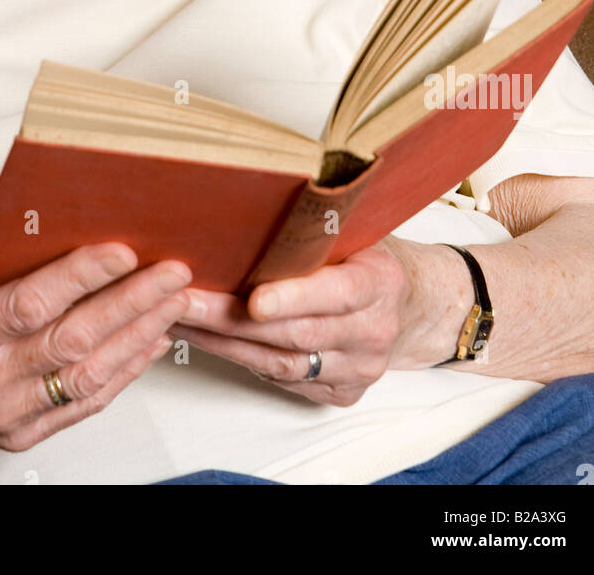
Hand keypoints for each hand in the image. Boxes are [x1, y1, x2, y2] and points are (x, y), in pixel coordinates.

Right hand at [0, 233, 193, 481]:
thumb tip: (31, 209)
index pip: (31, 305)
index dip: (83, 276)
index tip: (123, 248)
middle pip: (74, 342)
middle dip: (132, 303)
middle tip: (173, 271)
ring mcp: (6, 415)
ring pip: (89, 376)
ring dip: (139, 336)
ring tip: (176, 300)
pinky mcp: (21, 434)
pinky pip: (84, 404)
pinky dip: (124, 373)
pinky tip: (150, 341)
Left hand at [167, 237, 422, 406]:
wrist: (413, 307)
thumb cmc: (370, 259)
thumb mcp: (357, 232)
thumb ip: (319, 230)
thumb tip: (254, 199)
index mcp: (379, 283)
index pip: (336, 293)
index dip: (293, 298)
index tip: (253, 301)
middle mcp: (373, 332)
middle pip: (296, 334)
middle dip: (233, 319)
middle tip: (183, 303)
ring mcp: (358, 368)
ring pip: (283, 364)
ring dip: (226, 343)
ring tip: (180, 321)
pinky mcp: (341, 393)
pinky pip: (284, 381)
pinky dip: (243, 360)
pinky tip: (210, 340)